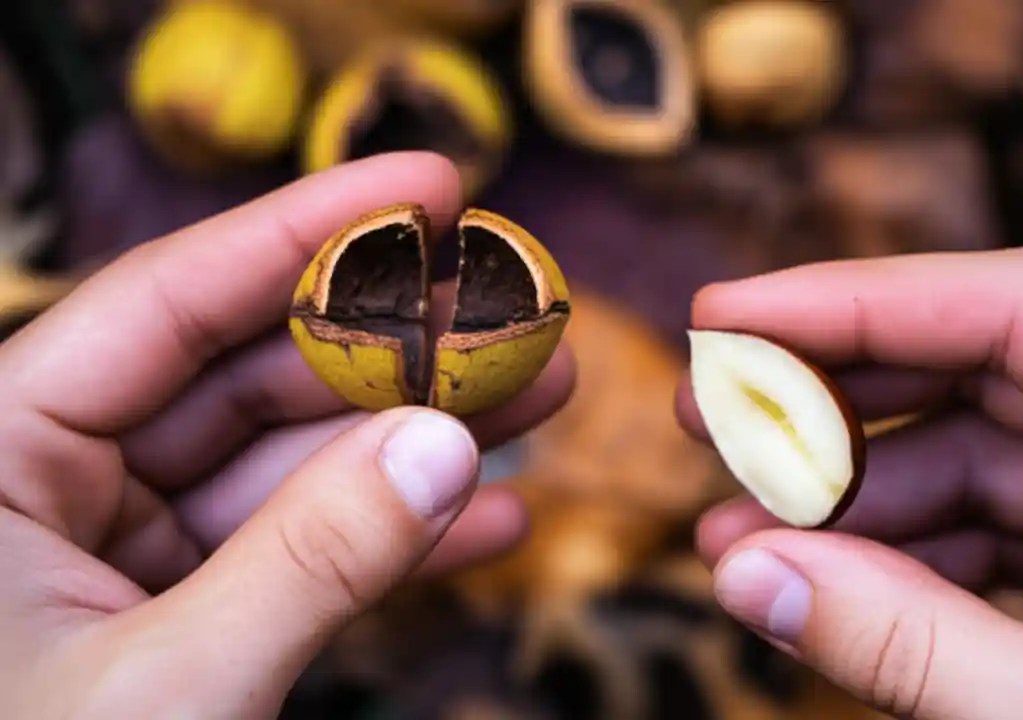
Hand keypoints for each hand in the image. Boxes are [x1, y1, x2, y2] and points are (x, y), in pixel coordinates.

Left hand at [0, 153, 573, 717]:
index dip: (309, 232)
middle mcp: (52, 488)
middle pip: (251, 376)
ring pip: (288, 469)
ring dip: (416, 443)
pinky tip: (494, 520)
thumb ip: (313, 559)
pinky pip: (294, 559)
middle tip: (516, 309)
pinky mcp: (175, 626)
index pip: (171, 300)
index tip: (433, 189)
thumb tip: (450, 443)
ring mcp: (120, 559)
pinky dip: (391, 546)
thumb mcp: (171, 687)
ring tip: (538, 401)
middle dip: (397, 347)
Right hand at [678, 249, 1022, 718]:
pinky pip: (1006, 532)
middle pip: (985, 372)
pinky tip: (826, 583)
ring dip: (857, 503)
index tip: (728, 314)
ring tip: (741, 543)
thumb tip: (746, 578)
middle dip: (836, 404)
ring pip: (982, 461)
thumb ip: (909, 648)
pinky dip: (914, 558)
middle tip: (708, 418)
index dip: (855, 300)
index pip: (1018, 308)